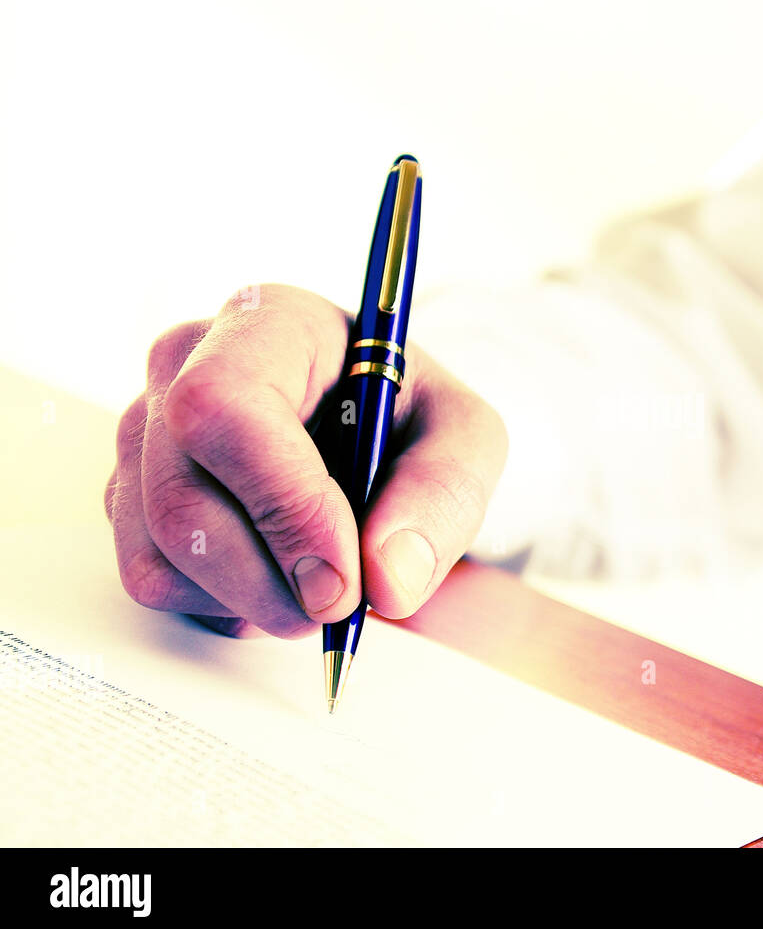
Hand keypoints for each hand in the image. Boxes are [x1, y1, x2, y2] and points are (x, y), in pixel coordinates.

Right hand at [104, 285, 507, 637]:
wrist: (371, 426)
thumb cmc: (409, 414)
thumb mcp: (466, 436)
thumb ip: (443, 496)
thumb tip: (387, 578)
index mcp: (267, 323)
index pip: (224, 407)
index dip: (280, 504)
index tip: (342, 575)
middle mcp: (183, 368)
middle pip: (182, 500)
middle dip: (271, 581)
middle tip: (341, 603)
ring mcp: (144, 433)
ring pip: (159, 555)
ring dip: (252, 601)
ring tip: (320, 581)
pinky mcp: (130, 493)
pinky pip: (153, 579)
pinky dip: (223, 605)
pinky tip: (275, 574)